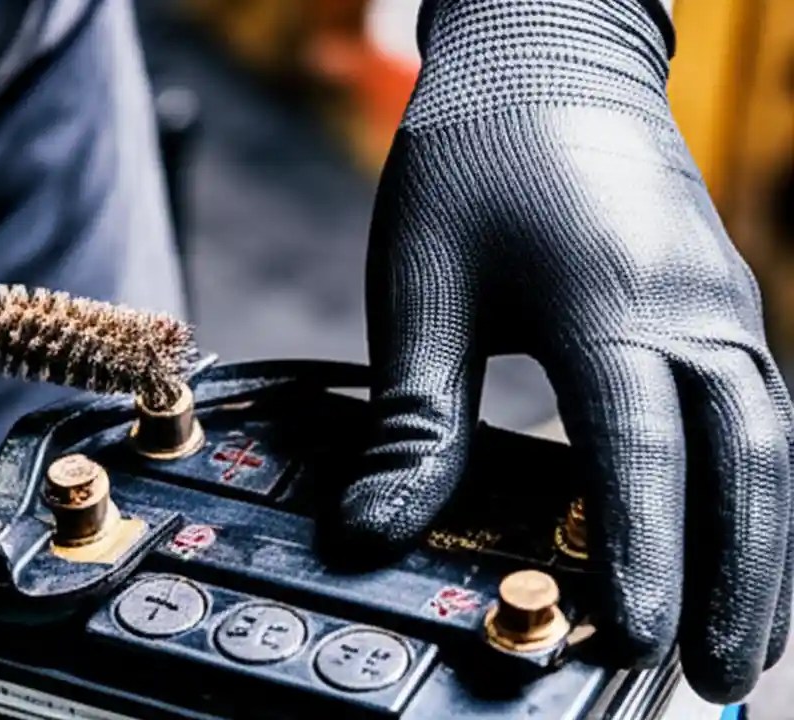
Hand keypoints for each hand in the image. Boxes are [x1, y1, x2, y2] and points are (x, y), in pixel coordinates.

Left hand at [340, 0, 791, 702]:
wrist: (543, 57)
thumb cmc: (472, 161)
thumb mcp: (420, 288)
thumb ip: (410, 419)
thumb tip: (373, 530)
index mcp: (608, 302)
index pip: (640, 456)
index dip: (645, 558)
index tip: (635, 642)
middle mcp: (690, 307)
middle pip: (747, 465)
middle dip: (740, 581)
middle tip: (718, 680)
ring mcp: (722, 300)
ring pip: (773, 444)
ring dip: (765, 546)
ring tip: (744, 639)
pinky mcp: (722, 298)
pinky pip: (761, 408)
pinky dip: (758, 487)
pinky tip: (738, 537)